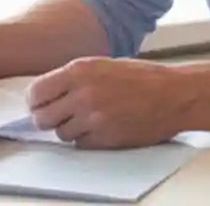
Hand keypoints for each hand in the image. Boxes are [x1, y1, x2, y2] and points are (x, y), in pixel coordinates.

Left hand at [27, 57, 186, 148]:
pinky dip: (86, 139)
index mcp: (79, 71)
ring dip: (69, 129)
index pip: (36, 92)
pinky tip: (101, 127)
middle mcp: (82, 94)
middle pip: (42, 118)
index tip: (40, 104)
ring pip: (61, 133)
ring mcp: (93, 118)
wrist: (174, 94)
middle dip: (48, 118)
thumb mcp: (102, 64)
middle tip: (59, 116)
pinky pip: (80, 144)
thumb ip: (74, 77)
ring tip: (88, 119)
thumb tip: (48, 92)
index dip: (36, 101)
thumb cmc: (141, 77)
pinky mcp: (105, 138)